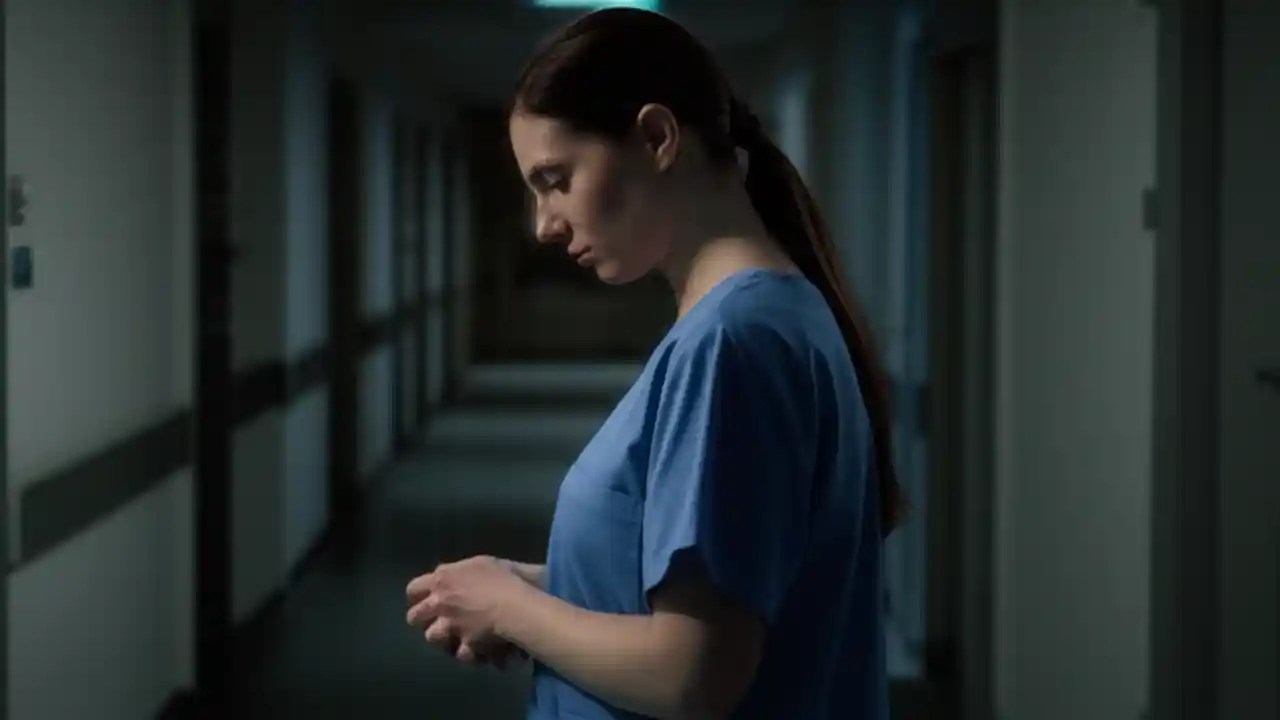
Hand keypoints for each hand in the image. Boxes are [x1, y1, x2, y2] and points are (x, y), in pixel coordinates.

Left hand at [406, 555, 528, 667]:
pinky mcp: (464, 645)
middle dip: (423, 620)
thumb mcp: (484, 563)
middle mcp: (440, 603)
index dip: (417, 596)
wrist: (515, 606)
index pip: (414, 588)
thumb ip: (465, 571)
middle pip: (414, 617)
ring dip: (441, 637)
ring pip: (431, 637)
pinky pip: (459, 654)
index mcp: (442, 580)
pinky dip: (468, 653)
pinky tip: (477, 649)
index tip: (425, 598)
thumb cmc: (504, 578)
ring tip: (455, 636)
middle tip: (437, 620)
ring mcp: (449, 626)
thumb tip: (464, 575)